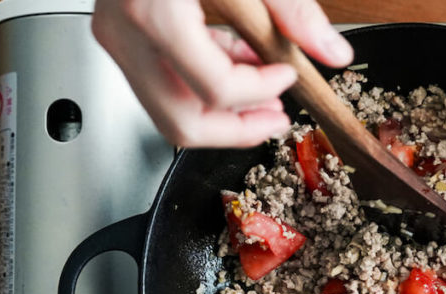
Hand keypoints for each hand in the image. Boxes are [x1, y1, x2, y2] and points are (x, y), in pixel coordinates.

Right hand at [92, 0, 353, 147]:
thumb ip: (291, 7)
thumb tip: (330, 50)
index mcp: (154, 13)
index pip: (215, 89)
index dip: (260, 93)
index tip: (288, 75)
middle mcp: (125, 33)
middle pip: (182, 122)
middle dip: (237, 129)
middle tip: (276, 118)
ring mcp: (116, 37)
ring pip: (167, 111)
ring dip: (219, 112)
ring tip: (261, 94)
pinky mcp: (117, 33)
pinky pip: (159, 83)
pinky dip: (199, 85)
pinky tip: (234, 66)